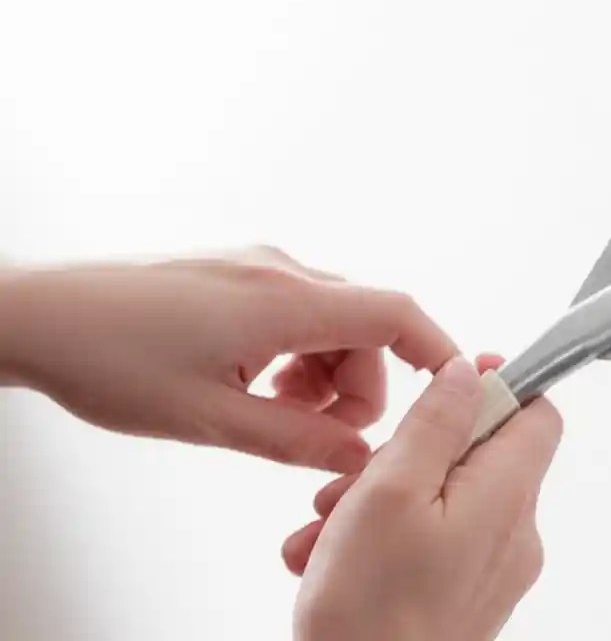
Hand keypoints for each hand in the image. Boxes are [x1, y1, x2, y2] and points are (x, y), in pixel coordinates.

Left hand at [0, 246, 456, 471]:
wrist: (36, 315)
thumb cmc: (107, 358)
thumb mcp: (212, 419)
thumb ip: (299, 441)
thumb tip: (359, 457)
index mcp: (283, 301)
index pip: (395, 314)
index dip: (437, 352)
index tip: (455, 391)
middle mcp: (280, 270)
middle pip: (368, 326)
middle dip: (362, 387)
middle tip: (321, 437)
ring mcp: (258, 266)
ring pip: (334, 323)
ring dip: (326, 375)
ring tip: (274, 413)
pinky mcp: (238, 273)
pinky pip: (299, 313)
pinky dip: (297, 356)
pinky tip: (254, 385)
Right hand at [292, 356, 561, 640]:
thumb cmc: (371, 614)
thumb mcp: (390, 490)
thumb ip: (435, 421)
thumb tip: (467, 373)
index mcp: (506, 496)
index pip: (538, 413)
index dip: (495, 387)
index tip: (445, 386)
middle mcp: (514, 534)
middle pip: (476, 455)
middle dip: (405, 457)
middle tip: (354, 485)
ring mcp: (491, 570)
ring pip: (442, 499)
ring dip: (379, 502)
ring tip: (330, 533)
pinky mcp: (464, 598)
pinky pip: (432, 544)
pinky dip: (384, 541)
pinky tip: (335, 560)